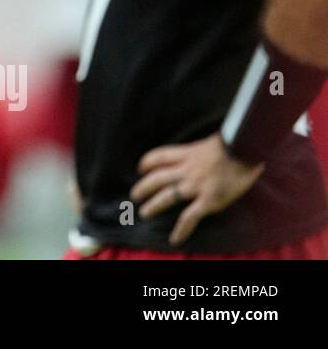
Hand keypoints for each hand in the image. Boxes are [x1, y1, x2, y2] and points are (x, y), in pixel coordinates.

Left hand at [131, 132, 264, 245]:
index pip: (160, 156)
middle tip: (135, 195)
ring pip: (166, 197)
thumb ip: (204, 148)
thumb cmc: (236, 142)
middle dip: (143, 187)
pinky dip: (181, 230)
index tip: (140, 168)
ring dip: (153, 206)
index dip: (147, 162)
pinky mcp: (209, 200)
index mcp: (188, 153)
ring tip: (144, 213)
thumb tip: (210, 148)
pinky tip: (175, 239)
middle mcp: (187, 169)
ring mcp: (196, 186)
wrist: (245, 148)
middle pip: (157, 178)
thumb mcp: (213, 140)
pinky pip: (190, 217)